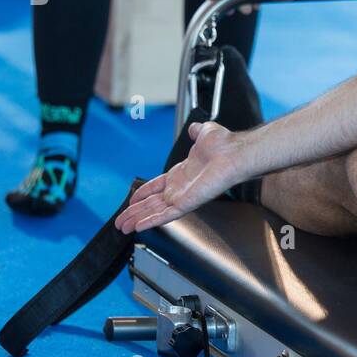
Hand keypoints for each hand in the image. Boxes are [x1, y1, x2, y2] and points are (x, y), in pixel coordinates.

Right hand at [115, 122, 245, 232]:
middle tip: (121, 221)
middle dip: (134, 212)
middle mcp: (182, 187)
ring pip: (155, 212)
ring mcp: (184, 197)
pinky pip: (166, 216)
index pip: (157, 186)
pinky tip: (138, 228)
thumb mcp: (205, 134)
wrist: (235, 153)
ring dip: (137, 220)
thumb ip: (196, 133)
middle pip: (152, 203)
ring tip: (123, 227)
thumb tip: (195, 128)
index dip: (142, 194)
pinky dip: (151, 222)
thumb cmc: (225, 145)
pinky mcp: (187, 203)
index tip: (131, 200)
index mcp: (183, 174)